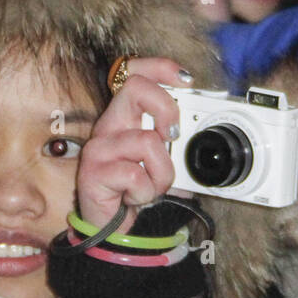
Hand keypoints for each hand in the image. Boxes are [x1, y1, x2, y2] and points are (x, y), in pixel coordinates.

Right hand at [75, 57, 188, 234]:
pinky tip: (134, 198)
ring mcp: (99, 149)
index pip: (133, 73)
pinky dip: (145, 191)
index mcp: (125, 118)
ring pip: (146, 141)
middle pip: (135, 87)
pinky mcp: (92, 174)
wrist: (113, 229)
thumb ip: (177, 143)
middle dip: (166, 107)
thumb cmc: (137, 191)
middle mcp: (109, 127)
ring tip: (151, 186)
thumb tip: (204, 128)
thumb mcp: (164, 162)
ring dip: (161, 171)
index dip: (159, 67)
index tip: (185, 80)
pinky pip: (135, 175)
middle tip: (173, 136)